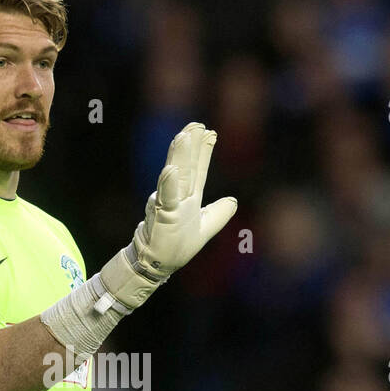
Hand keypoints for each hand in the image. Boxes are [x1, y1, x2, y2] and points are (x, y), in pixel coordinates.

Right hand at [95, 122, 237, 312]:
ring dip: (180, 156)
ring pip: (175, 176)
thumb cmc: (176, 246)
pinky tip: (169, 170)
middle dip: (192, 145)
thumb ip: (218, 214)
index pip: (199, 170)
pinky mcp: (161, 216)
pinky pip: (164, 199)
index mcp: (189, 198)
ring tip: (185, 135)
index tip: (209, 132)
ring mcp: (168, 204)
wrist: (156, 266)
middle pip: (187, 166)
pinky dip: (167, 184)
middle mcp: (178, 197)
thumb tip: (233, 200)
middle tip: (197, 124)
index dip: (203, 152)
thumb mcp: (205, 229)